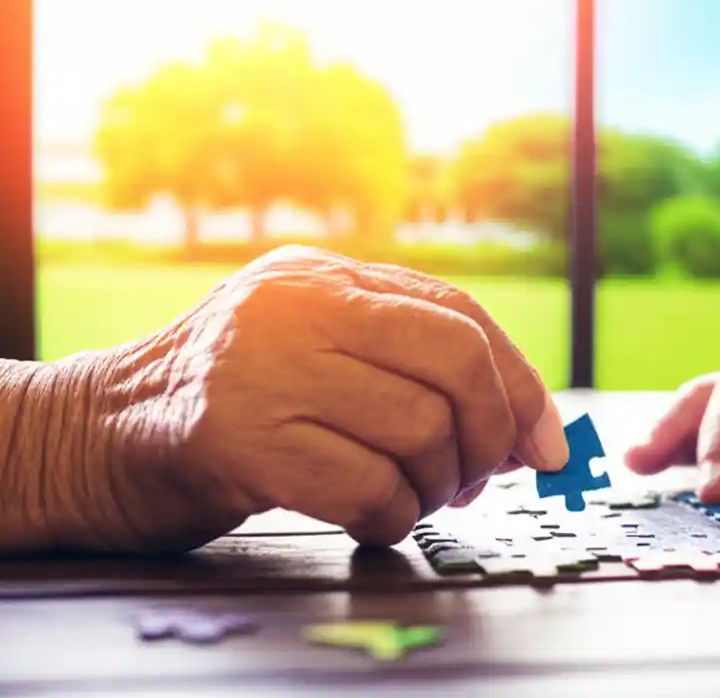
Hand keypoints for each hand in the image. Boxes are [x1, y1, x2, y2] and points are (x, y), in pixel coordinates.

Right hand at [12, 246, 567, 552]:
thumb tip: (526, 428)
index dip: (518, 384)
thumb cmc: (231, 405)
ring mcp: (266, 367)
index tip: (545, 446)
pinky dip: (392, 518)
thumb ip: (407, 365)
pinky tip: (371, 520)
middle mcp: (297, 306)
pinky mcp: (239, 439)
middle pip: (455, 363)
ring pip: (420, 430)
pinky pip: (370, 487)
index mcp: (324, 277)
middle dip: (489, 435)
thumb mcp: (313, 349)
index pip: (458, 315)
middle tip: (475, 479)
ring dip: (435, 486)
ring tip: (409, 496)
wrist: (96, 437)